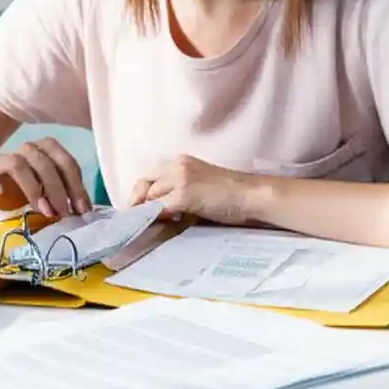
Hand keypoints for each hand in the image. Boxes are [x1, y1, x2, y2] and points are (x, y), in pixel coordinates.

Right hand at [0, 137, 90, 217]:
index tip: (82, 209)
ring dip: (34, 189)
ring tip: (44, 211)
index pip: (65, 161)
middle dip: (59, 189)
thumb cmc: (16, 188)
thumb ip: (60, 193)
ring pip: (19, 165)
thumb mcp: (42, 190)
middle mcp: (26, 151)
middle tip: (65, 213)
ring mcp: (2, 161)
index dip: (77, 185)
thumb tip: (83, 209)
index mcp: (44, 151)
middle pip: (46, 163)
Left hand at [128, 155, 255, 225]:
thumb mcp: (199, 187)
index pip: (150, 177)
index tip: (137, 209)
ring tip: (150, 225)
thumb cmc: (231, 196)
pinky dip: (157, 217)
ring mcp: (180, 179)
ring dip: (148, 212)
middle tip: (137, 220)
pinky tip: (164, 225)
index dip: (141, 195)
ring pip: (150, 197)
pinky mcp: (184, 194)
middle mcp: (177, 166)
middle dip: (138, 203)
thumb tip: (158, 210)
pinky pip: (160, 208)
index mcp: (180, 162)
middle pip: (144, 184)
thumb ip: (178, 192)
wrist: (251, 195)